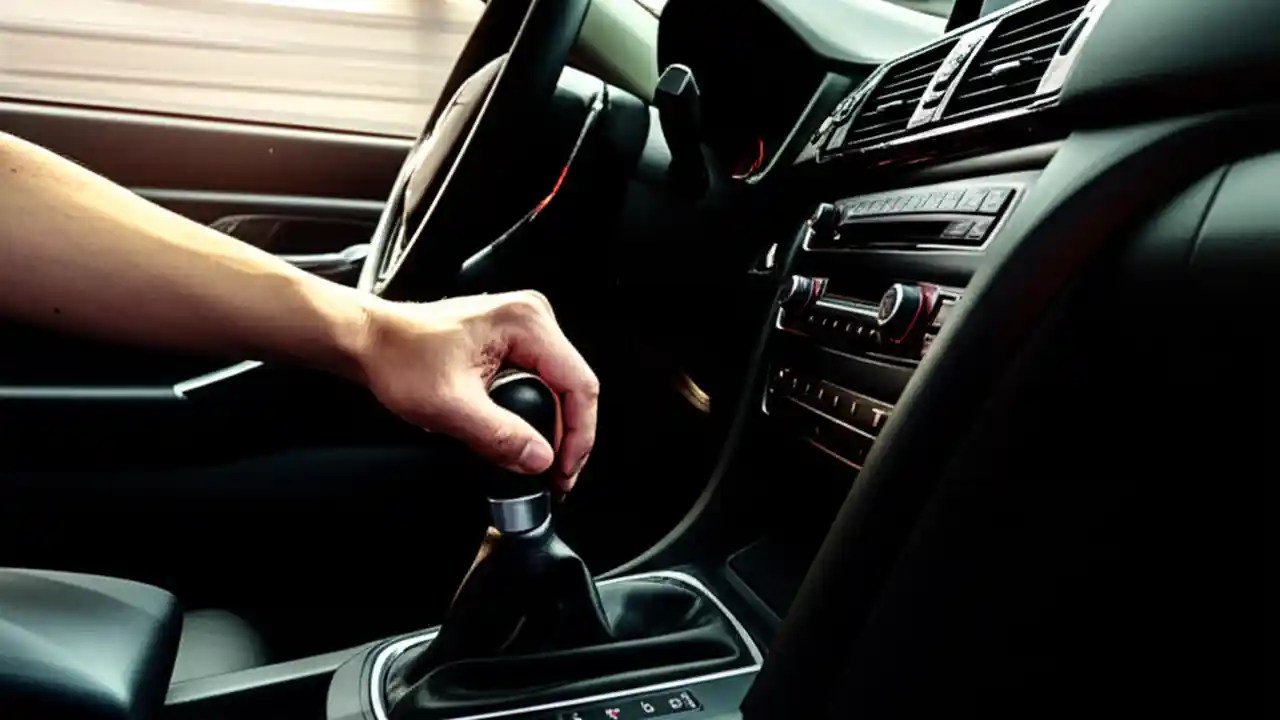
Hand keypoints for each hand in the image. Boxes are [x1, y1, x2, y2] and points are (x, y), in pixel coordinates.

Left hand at [357, 291, 597, 491]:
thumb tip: (539, 460)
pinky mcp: (513, 343)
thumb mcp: (450, 405)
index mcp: (526, 322)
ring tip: (544, 464)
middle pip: (574, 387)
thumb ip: (500, 436)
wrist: (370, 342)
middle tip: (555, 477)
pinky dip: (540, 414)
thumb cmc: (399, 356)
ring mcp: (524, 329)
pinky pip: (542, 382)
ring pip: (561, 387)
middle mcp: (531, 318)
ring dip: (556, 428)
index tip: (564, 471)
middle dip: (569, 437)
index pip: (579, 384)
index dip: (579, 436)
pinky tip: (531, 439)